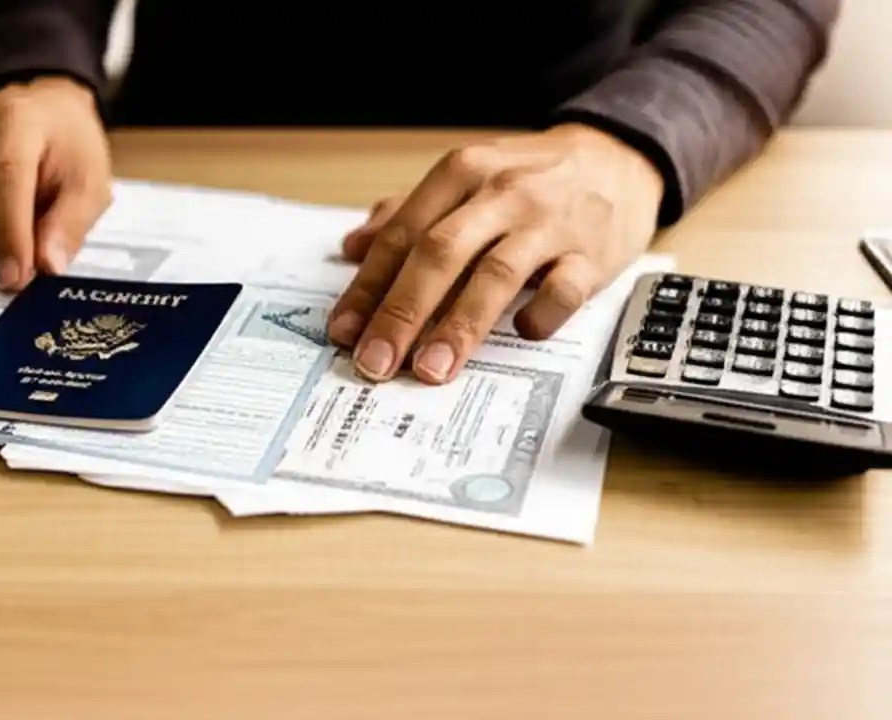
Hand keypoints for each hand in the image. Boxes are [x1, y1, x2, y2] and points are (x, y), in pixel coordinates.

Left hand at [328, 123, 664, 384]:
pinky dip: (541, 314)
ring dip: (458, 326)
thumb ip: (408, 213)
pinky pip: (564, 288)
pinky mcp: (593, 252)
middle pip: (440, 254)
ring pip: (496, 274)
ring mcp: (549, 222)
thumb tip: (353, 248)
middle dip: (401, 312)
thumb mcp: (467, 177)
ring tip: (430, 369)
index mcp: (461, 173)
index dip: (369, 287)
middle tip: (375, 361)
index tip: (344, 332)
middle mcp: (501, 193)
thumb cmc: (531, 177)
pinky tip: (522, 335)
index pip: (402, 235)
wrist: (618, 156)